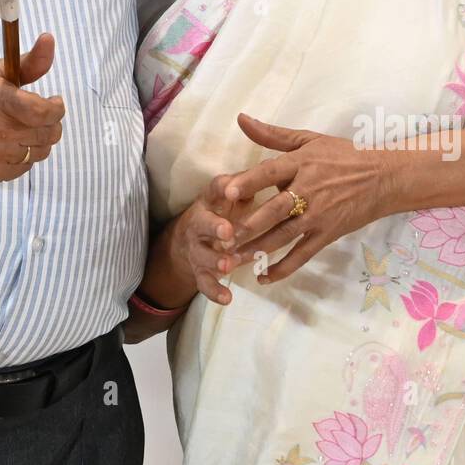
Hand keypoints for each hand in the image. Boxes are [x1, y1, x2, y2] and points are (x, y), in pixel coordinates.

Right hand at [0, 32, 64, 182]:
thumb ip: (25, 63)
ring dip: (38, 139)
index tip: (54, 102)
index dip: (56, 108)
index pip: (42, 111)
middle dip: (50, 122)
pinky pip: (25, 168)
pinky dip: (24, 156)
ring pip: (40, 152)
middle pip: (47, 133)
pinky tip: (10, 144)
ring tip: (23, 128)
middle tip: (39, 115)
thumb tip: (49, 39)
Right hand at [167, 174, 260, 305]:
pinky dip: (215, 291)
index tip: (232, 188)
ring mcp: (198, 248)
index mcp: (211, 200)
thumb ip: (248, 184)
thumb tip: (275, 166)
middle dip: (214, 227)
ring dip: (215, 260)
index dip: (224, 188)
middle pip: (203, 223)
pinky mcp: (199, 271)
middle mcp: (200, 222)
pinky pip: (205, 282)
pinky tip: (227, 298)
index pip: (216, 189)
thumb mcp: (232, 195)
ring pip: (203, 255)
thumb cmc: (221, 210)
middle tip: (228, 231)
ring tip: (228, 265)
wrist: (189, 239)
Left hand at [212, 112, 388, 284]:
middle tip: (223, 238)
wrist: (385, 178)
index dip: (250, 182)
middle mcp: (308, 191)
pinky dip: (283, 267)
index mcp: (300, 164)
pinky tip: (263, 276)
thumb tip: (241, 119)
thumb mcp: (309, 139)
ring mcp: (318, 216)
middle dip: (249, 226)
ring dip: (258, 249)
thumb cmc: (344, 155)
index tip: (229, 191)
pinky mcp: (327, 235)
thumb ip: (273, 134)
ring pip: (284, 236)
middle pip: (275, 211)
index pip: (271, 173)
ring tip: (233, 260)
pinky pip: (302, 255)